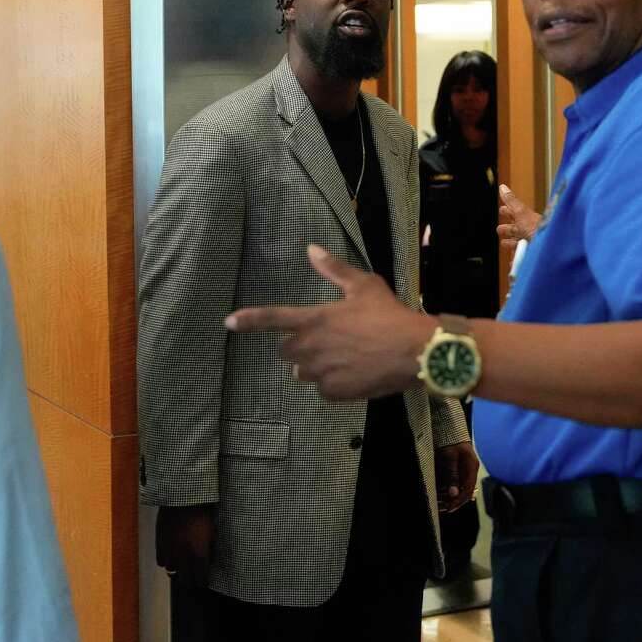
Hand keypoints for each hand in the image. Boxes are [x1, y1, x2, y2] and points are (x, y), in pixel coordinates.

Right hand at [155, 504, 214, 585]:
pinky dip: (166, 560)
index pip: (200, 578)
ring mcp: (170, 549)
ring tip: (181, 565)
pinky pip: (161, 561)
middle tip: (192, 578)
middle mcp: (184, 554)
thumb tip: (207, 562)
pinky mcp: (160, 543)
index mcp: (200, 553)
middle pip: (186, 579)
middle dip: (190, 580)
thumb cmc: (201, 513)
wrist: (183, 498)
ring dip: (177, 569)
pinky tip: (171, 556)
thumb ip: (208, 550)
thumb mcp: (211, 533)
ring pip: (172, 571)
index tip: (202, 581)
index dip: (201, 581)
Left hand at [225, 245, 434, 399]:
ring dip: (314, 366)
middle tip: (325, 340)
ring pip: (303, 373)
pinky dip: (333, 383)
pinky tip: (354, 373)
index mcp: (313, 319)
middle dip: (298, 347)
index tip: (228, 322)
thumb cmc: (388, 315)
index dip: (248, 320)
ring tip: (343, 357)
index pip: (272, 319)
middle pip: (285, 352)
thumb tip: (311, 248)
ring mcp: (320, 372)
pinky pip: (323, 390)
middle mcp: (310, 348)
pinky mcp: (334, 392)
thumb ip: (333, 269)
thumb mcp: (363, 285)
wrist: (413, 352)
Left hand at [435, 441, 478, 512]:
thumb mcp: (450, 458)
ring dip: (449, 497)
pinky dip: (447, 490)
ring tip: (438, 504)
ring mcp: (465, 470)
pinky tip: (439, 494)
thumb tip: (453, 493)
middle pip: (464, 492)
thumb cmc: (450, 440)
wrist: (449, 428)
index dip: (458, 501)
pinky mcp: (458, 469)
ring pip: (459, 489)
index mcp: (471, 468)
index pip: (468, 491)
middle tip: (442, 509)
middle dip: (453, 502)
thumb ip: (452, 475)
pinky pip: (454, 483)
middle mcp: (469, 471)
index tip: (449, 508)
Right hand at [498, 184, 541, 263]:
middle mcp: (527, 232)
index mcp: (525, 220)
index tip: (502, 210)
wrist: (549, 247)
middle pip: (513, 230)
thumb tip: (503, 187)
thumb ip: (512, 201)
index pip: (513, 214)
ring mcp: (527, 245)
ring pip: (515, 244)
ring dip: (510, 244)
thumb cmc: (536, 230)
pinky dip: (516, 259)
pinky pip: (519, 259)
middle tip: (501, 229)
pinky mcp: (527, 257)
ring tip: (506, 244)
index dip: (507, 212)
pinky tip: (514, 260)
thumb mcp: (521, 212)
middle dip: (506, 229)